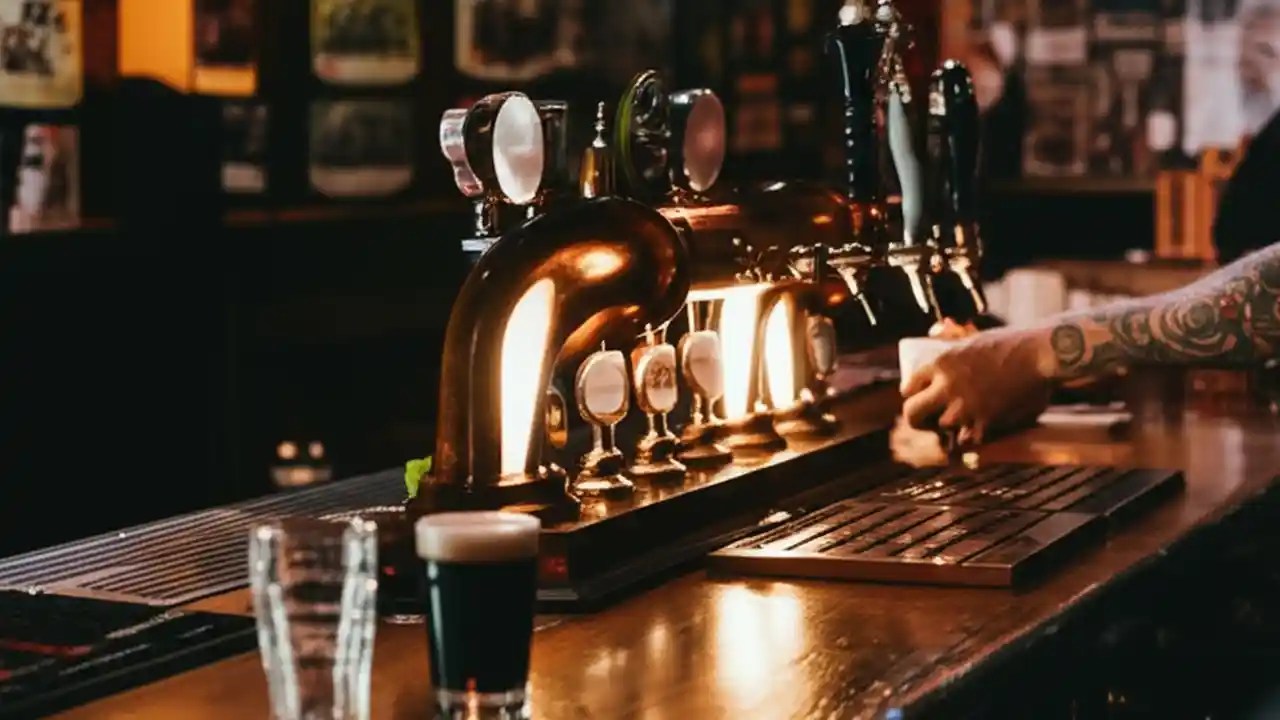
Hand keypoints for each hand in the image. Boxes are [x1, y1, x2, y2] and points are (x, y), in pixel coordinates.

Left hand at [900, 326, 1055, 443]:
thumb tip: (937, 329)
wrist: (1040, 355)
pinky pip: (967, 440)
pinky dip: (970, 438)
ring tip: (958, 422)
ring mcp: (965, 407)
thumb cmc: (1011, 342)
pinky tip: (975, 432)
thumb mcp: (973, 338)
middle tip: (926, 420)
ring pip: (941, 427)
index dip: (911, 395)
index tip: (918, 398)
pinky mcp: (985, 422)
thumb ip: (953, 340)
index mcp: (940, 363)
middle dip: (917, 419)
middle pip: (912, 413)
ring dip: (948, 426)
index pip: (908, 387)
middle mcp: (947, 386)